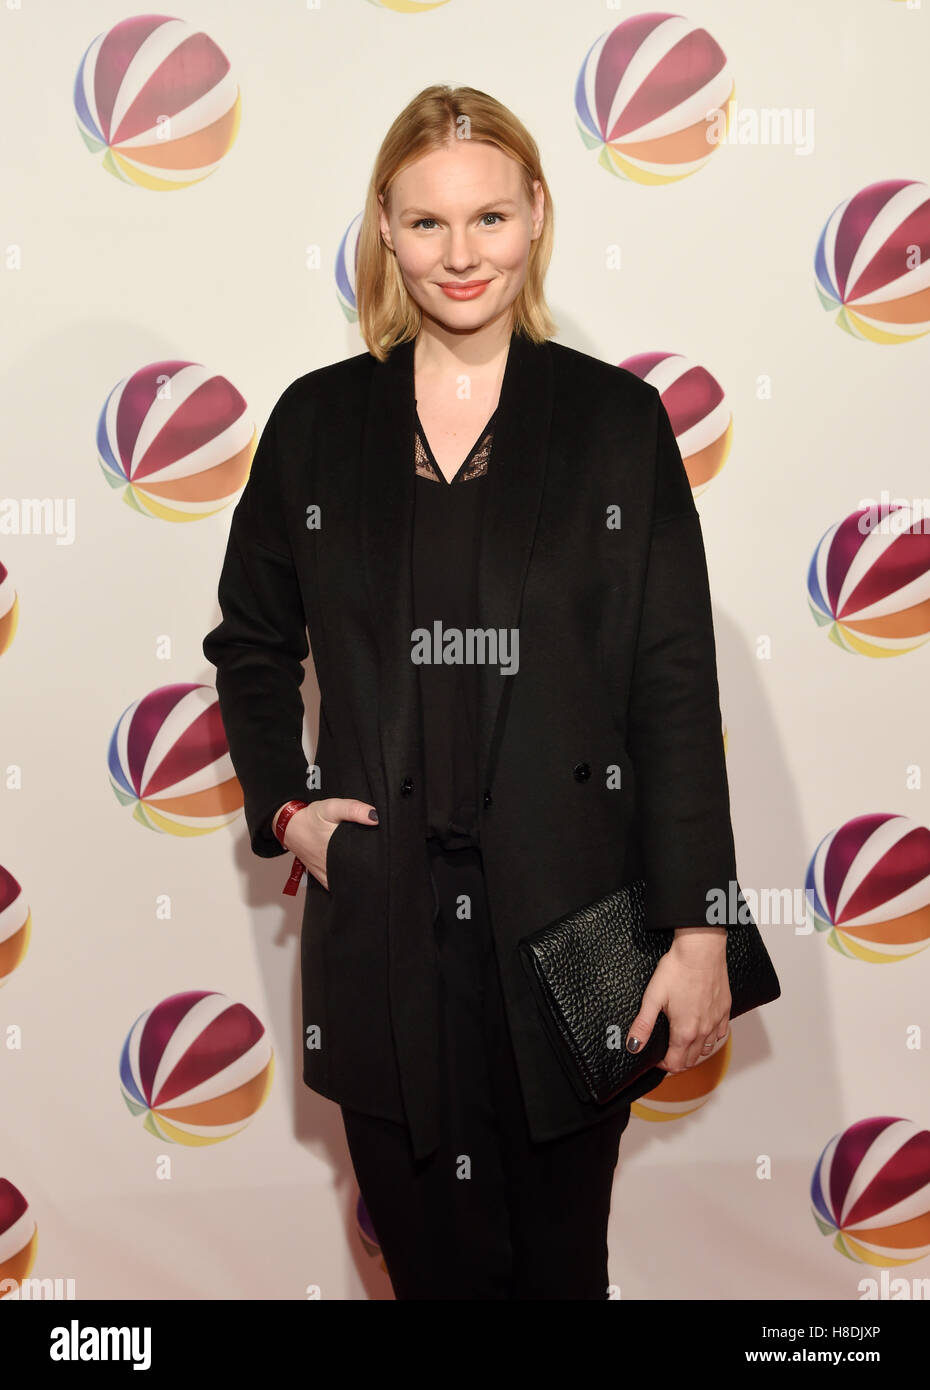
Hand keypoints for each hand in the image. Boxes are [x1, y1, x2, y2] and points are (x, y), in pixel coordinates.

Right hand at [272, 797, 377, 891]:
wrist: (289, 825)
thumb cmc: (310, 817)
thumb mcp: (331, 808)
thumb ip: (353, 810)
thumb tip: (375, 817)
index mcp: (336, 852)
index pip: (362, 864)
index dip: (376, 864)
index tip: (386, 861)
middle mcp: (331, 867)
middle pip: (356, 876)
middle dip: (370, 872)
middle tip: (382, 866)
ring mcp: (326, 874)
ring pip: (346, 883)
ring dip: (357, 879)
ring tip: (372, 874)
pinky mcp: (322, 876)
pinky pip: (336, 885)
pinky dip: (345, 883)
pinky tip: (354, 878)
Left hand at [625, 928, 729, 1072]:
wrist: (701, 950)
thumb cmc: (677, 969)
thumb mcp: (652, 997)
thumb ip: (643, 1025)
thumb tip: (633, 1046)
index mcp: (685, 1032)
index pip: (675, 1064)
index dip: (663, 1065)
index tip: (656, 1058)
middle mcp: (703, 1031)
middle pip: (692, 1060)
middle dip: (677, 1061)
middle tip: (666, 1053)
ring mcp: (716, 1021)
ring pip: (707, 1049)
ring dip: (694, 1053)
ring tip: (682, 1044)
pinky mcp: (725, 1010)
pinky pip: (720, 1034)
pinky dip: (710, 1038)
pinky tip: (702, 1030)